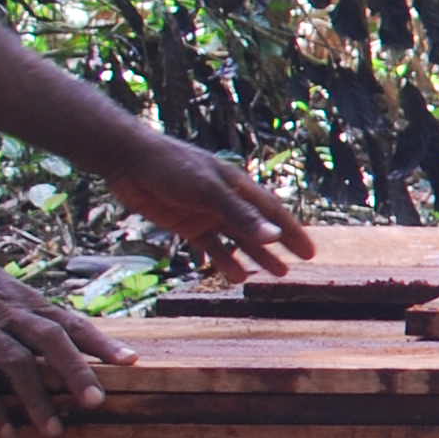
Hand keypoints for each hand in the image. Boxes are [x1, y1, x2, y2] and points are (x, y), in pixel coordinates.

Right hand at [0, 238, 132, 435]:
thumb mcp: (1, 288)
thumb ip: (26, 313)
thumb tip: (55, 339)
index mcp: (25, 301)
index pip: (70, 322)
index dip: (101, 342)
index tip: (130, 361)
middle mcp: (9, 314)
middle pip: (52, 342)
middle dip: (77, 372)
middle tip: (96, 403)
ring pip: (17, 364)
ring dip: (37, 399)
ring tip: (52, 431)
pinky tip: (3, 430)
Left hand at [102, 132, 310, 279]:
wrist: (128, 161)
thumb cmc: (172, 167)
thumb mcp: (209, 191)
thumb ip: (241, 215)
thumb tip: (275, 237)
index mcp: (238, 186)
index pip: (273, 212)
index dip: (293, 232)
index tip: (309, 252)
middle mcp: (226, 201)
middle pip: (259, 227)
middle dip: (279, 246)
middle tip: (297, 267)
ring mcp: (206, 213)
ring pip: (237, 240)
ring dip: (255, 256)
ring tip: (275, 274)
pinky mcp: (186, 224)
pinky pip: (210, 246)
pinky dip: (223, 261)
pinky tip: (234, 276)